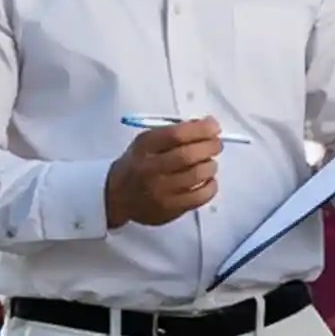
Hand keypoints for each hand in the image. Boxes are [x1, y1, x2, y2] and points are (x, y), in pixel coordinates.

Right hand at [104, 116, 222, 227]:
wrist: (117, 196)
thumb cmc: (138, 163)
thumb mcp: (147, 142)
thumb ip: (173, 133)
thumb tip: (208, 126)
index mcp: (144, 148)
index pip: (176, 135)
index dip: (200, 129)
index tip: (214, 126)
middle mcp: (149, 170)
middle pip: (187, 155)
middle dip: (209, 146)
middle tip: (217, 144)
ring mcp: (160, 192)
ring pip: (196, 176)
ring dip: (210, 165)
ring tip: (210, 163)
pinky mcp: (170, 210)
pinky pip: (199, 197)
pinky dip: (211, 186)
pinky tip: (208, 180)